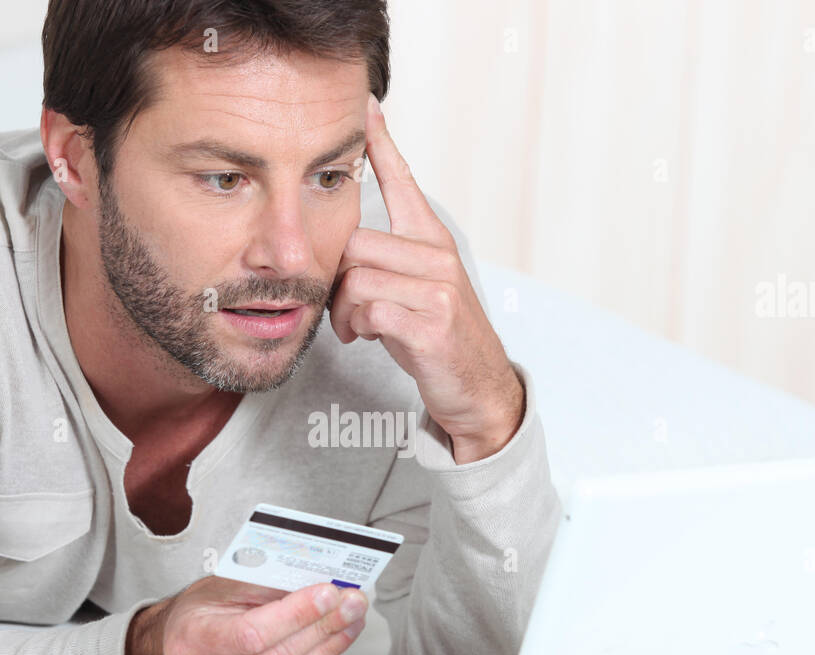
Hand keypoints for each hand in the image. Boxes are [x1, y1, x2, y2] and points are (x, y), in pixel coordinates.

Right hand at [126, 576, 368, 654]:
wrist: (179, 652)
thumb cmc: (203, 617)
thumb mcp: (225, 586)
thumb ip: (268, 584)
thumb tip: (318, 585)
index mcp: (188, 642)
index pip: (252, 634)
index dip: (297, 615)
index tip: (329, 595)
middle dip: (322, 631)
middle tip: (351, 607)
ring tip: (345, 629)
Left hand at [329, 94, 524, 463]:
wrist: (476, 386)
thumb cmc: (435, 335)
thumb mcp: (415, 288)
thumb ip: (385, 259)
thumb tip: (340, 246)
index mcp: (433, 240)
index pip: (404, 181)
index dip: (382, 144)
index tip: (366, 108)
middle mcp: (439, 255)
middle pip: (355, 243)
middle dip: (338, 281)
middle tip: (346, 310)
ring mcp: (439, 288)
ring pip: (358, 278)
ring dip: (344, 311)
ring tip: (357, 328)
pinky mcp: (432, 322)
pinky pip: (370, 310)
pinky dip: (359, 328)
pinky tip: (370, 338)